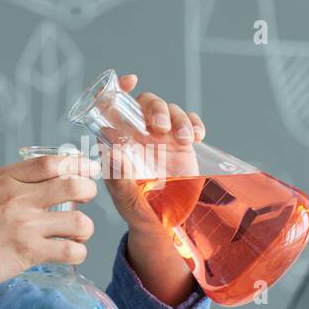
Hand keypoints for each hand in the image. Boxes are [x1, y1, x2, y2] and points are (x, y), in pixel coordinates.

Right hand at [0, 152, 97, 305]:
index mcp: (1, 180)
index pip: (49, 163)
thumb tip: (30, 184)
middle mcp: (16, 198)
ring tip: (78, 234)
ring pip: (79, 221)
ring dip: (85, 228)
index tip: (88, 167)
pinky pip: (71, 250)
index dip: (76, 163)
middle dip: (88, 191)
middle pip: (73, 185)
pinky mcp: (28, 253)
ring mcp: (24, 225)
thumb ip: (3, 187)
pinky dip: (77, 253)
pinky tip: (70, 254)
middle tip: (87, 199)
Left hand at [101, 73, 206, 233]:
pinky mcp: (184, 146)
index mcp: (121, 142)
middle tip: (160, 128)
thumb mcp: (126, 201)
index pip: (116, 107)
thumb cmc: (139, 213)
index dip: (120, 89)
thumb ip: (118, 180)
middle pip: (148, 104)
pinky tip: (197, 138)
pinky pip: (191, 123)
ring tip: (186, 140)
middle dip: (156, 108)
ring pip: (171, 110)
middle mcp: (141, 136)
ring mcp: (164, 139)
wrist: (166, 227)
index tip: (131, 81)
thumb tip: (111, 150)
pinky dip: (195, 124)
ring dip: (179, 118)